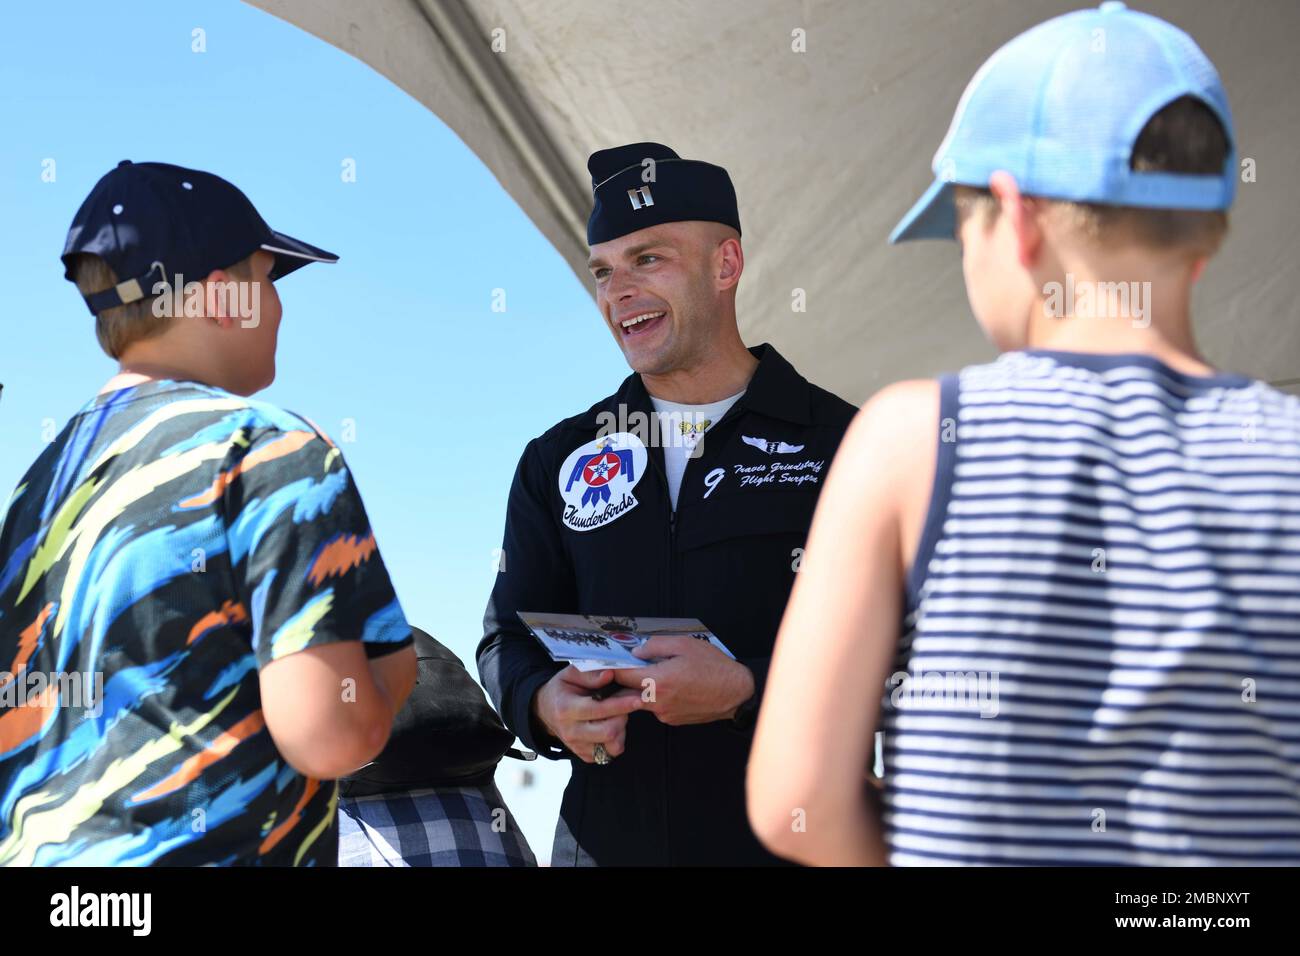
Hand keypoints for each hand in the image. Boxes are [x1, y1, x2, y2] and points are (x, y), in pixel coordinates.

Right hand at [532, 666, 642, 762]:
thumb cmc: (562, 689)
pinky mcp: (584, 756)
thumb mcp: (570, 674)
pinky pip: (610, 753)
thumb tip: (610, 675)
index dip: (620, 705)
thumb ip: (589, 674)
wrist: (545, 711)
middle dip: (623, 716)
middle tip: (627, 703)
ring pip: (612, 745)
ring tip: (618, 714)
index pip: (598, 710)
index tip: (638, 699)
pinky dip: (616, 739)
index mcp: (566, 709)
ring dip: (622, 729)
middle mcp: (570, 732)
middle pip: (609, 732)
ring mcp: (577, 747)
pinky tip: (611, 724)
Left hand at [612, 636, 754, 726]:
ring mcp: (664, 714)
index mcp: (658, 681)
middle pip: (626, 691)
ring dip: (642, 688)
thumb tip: (636, 651)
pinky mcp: (672, 720)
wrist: (736, 693)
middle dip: (623, 680)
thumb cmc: (713, 666)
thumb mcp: (685, 644)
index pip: (621, 675)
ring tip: (658, 674)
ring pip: (642, 700)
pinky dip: (657, 697)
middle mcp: (657, 702)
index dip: (609, 667)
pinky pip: (656, 707)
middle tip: (623, 667)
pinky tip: (673, 687)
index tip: (600, 663)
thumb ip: (656, 645)